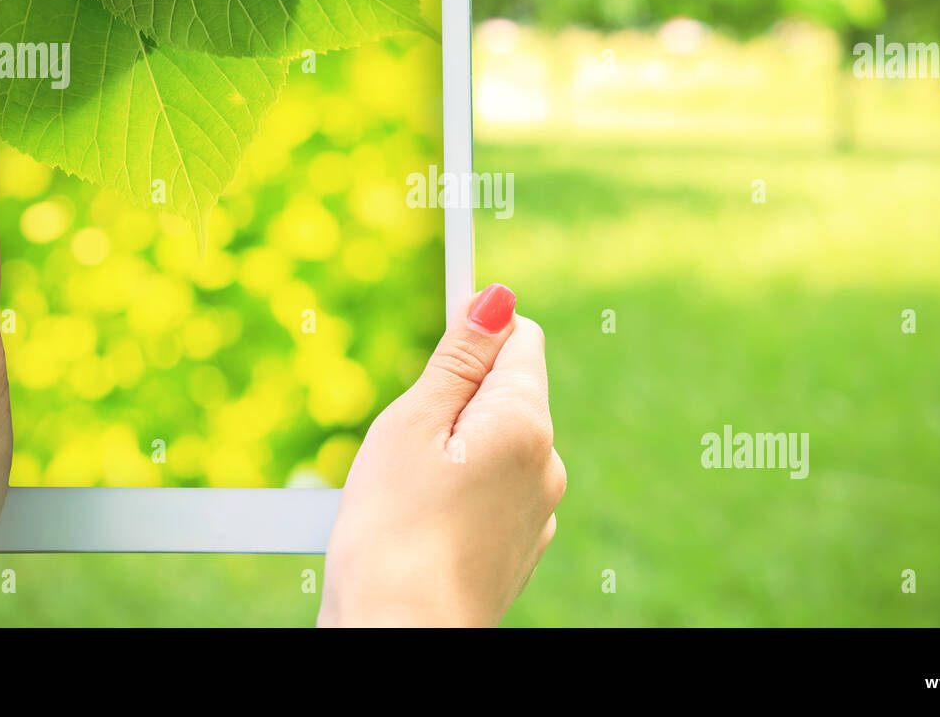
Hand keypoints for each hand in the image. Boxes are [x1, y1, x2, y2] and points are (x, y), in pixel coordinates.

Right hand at [318, 283, 565, 626]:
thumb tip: (498, 297)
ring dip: (454, 451)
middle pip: (506, 393)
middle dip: (455, 402)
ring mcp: (537, 512)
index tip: (430, 370)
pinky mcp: (519, 548)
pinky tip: (423, 525)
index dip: (471, 337)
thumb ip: (458, 357)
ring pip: (495, 446)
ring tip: (408, 495)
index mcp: (526, 422)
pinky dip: (460, 495)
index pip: (519, 337)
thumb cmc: (392, 533)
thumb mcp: (412, 424)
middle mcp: (547, 464)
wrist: (400, 641)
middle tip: (406, 448)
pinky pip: (492, 493)